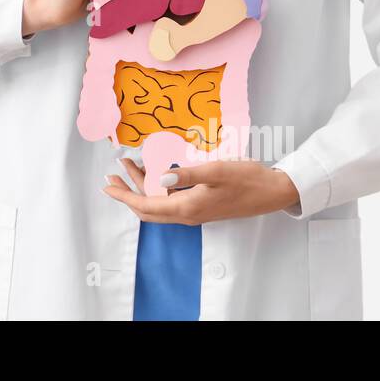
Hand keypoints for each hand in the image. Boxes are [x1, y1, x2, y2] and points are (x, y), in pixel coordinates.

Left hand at [103, 158, 300, 224]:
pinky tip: (157, 173)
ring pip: (159, 204)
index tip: (107, 186)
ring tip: (129, 166)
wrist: (272, 192)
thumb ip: (186, 175)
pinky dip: (158, 189)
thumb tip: (159, 179)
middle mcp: (187, 214)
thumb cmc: (246, 179)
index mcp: (187, 208)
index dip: (124, 195)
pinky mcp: (202, 207)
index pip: (145, 205)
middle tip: (112, 176)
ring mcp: (195, 212)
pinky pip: (171, 201)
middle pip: (148, 208)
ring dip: (142, 187)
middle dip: (127, 192)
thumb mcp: (216, 171)